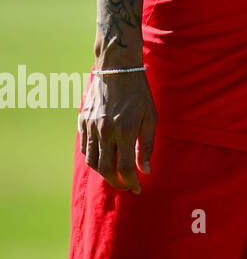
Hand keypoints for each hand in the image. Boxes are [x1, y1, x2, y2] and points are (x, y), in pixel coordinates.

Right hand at [78, 68, 156, 193]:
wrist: (117, 70)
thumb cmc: (139, 93)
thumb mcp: (151, 117)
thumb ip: (147, 145)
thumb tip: (145, 170)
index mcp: (125, 131)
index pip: (124, 167)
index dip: (130, 182)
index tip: (137, 188)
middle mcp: (105, 131)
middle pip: (105, 169)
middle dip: (116, 182)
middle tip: (126, 186)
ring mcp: (91, 127)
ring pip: (92, 161)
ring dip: (103, 173)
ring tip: (116, 176)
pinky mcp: (83, 122)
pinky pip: (85, 148)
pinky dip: (93, 159)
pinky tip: (103, 160)